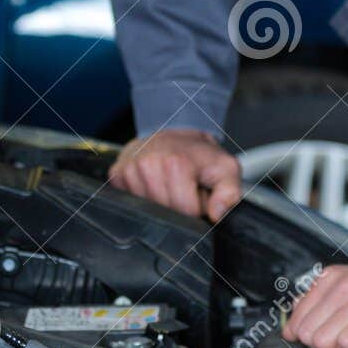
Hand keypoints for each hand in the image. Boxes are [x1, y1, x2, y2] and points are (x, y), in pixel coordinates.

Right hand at [107, 128, 241, 221]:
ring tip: (170, 186)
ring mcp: (129, 171)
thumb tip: (216, 214)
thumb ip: (230, 193)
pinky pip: (130, 205)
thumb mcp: (225, 167)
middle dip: (179, 208)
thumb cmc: (199, 154)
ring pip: (146, 213)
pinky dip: (144, 201)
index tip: (198, 193)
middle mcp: (148, 165)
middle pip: (165, 214)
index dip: (197, 208)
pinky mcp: (117, 175)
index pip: (186, 211)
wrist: (174, 133)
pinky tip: (153, 186)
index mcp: (175, 164)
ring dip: (161, 206)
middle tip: (185, 188)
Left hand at [283, 265, 347, 347]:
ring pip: (322, 341)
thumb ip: (318, 303)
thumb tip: (291, 327)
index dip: (307, 338)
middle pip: (307, 334)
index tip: (326, 339)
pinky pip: (346, 343)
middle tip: (341, 345)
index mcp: (331, 278)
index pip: (296, 320)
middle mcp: (342, 284)